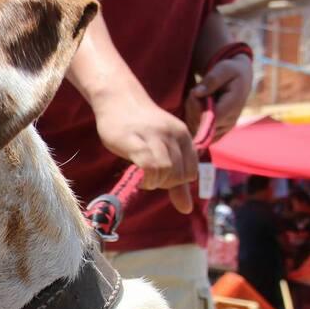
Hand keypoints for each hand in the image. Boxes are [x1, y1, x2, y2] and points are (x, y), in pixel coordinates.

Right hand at [89, 85, 197, 214]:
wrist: (118, 99)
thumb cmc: (138, 127)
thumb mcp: (162, 150)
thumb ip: (176, 180)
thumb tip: (187, 209)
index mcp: (183, 136)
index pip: (191, 172)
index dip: (176, 181)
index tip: (159, 176)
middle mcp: (174, 135)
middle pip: (180, 175)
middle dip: (165, 184)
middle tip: (148, 177)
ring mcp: (155, 137)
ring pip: (168, 172)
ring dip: (155, 183)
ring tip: (143, 178)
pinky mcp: (136, 142)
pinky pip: (151, 167)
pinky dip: (147, 180)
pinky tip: (139, 179)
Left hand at [189, 54, 252, 138]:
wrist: (240, 80)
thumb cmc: (231, 72)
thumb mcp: (224, 69)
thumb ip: (212, 80)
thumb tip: (197, 93)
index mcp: (234, 106)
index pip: (209, 117)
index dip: (196, 107)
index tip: (194, 91)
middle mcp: (230, 121)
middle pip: (200, 124)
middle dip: (192, 108)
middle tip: (195, 91)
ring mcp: (223, 129)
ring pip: (196, 128)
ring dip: (191, 112)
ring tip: (198, 97)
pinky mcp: (217, 132)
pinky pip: (197, 132)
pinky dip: (192, 119)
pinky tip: (197, 106)